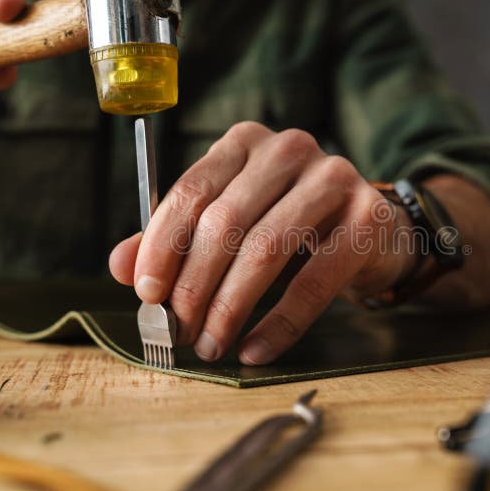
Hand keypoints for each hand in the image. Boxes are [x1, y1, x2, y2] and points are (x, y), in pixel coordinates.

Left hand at [109, 122, 416, 364]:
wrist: (371, 230)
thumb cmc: (290, 226)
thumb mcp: (232, 225)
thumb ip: (177, 241)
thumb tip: (119, 267)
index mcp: (246, 142)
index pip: (192, 190)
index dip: (162, 246)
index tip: (146, 295)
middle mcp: (289, 149)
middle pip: (226, 221)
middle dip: (194, 285)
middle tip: (177, 332)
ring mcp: (334, 178)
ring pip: (266, 248)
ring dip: (230, 307)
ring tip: (210, 344)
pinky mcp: (367, 218)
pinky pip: (314, 280)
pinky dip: (279, 323)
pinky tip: (254, 349)